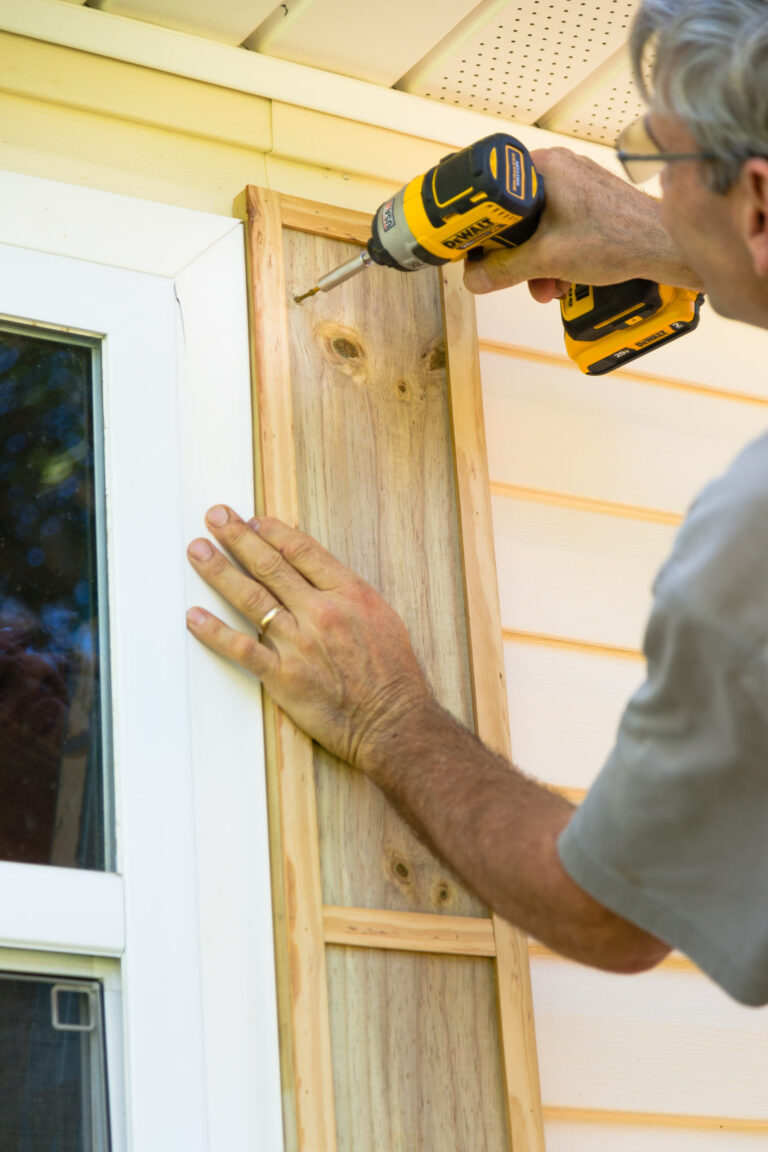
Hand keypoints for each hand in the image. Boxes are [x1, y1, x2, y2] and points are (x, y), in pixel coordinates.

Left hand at [186, 506, 432, 770]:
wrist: (394, 720)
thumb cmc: (393, 674)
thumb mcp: (381, 616)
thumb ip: (347, 593)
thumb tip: (317, 572)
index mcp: (349, 593)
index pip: (301, 549)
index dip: (272, 531)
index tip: (253, 520)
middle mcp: (321, 611)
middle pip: (270, 564)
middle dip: (238, 536)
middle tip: (215, 517)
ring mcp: (300, 643)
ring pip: (250, 597)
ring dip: (219, 571)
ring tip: (197, 550)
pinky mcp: (284, 676)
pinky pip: (241, 648)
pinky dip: (215, 632)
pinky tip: (195, 617)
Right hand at [463, 146, 700, 297]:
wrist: (663, 247)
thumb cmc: (617, 240)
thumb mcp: (547, 260)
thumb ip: (505, 270)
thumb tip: (473, 279)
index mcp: (543, 167)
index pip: (491, 188)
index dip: (479, 221)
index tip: (473, 245)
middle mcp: (558, 168)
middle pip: (513, 213)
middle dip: (513, 253)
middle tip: (513, 277)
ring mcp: (575, 184)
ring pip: (535, 225)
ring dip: (535, 261)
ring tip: (547, 286)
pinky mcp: (588, 202)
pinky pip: (556, 227)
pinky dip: (554, 254)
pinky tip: (563, 277)